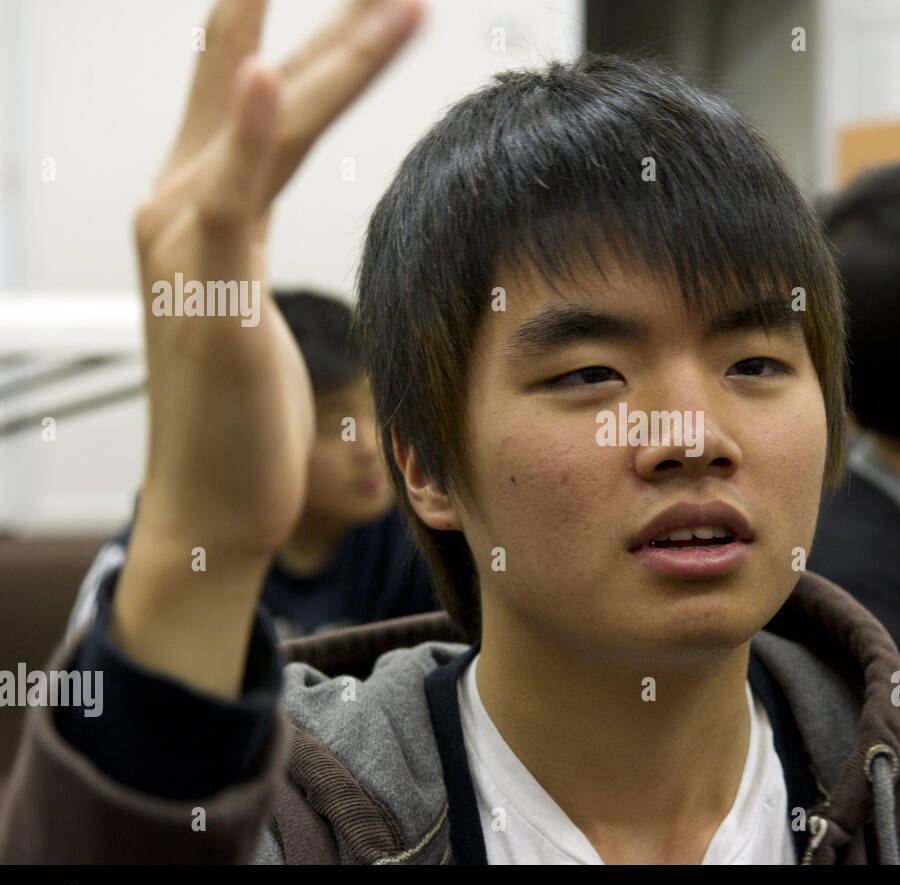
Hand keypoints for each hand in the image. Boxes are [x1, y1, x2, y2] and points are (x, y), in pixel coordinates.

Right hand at [116, 0, 422, 697]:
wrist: (213, 499)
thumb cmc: (241, 410)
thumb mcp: (249, 307)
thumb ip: (253, 248)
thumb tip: (286, 228)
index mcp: (201, 205)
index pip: (250, 93)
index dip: (297, 32)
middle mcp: (181, 203)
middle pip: (260, 85)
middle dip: (331, 24)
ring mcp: (185, 241)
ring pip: (265, 124)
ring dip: (332, 56)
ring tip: (398, 4)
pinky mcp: (207, 290)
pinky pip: (232, 195)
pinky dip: (251, 132)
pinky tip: (276, 76)